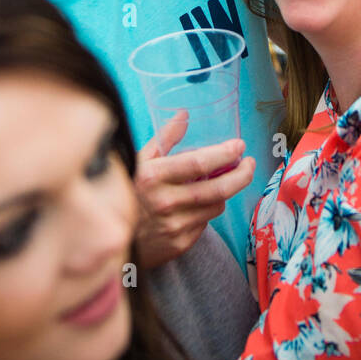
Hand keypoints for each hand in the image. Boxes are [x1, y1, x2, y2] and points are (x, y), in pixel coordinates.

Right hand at [135, 111, 255, 268]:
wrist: (112, 237)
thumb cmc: (126, 191)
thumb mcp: (138, 161)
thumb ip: (164, 139)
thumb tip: (184, 114)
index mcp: (152, 176)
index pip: (198, 163)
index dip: (224, 153)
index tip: (239, 146)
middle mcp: (164, 202)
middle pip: (218, 188)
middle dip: (241, 174)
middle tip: (249, 164)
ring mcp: (174, 226)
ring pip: (216, 206)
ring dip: (222, 192)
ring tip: (218, 181)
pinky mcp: (179, 244)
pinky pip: (205, 223)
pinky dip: (206, 210)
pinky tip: (197, 204)